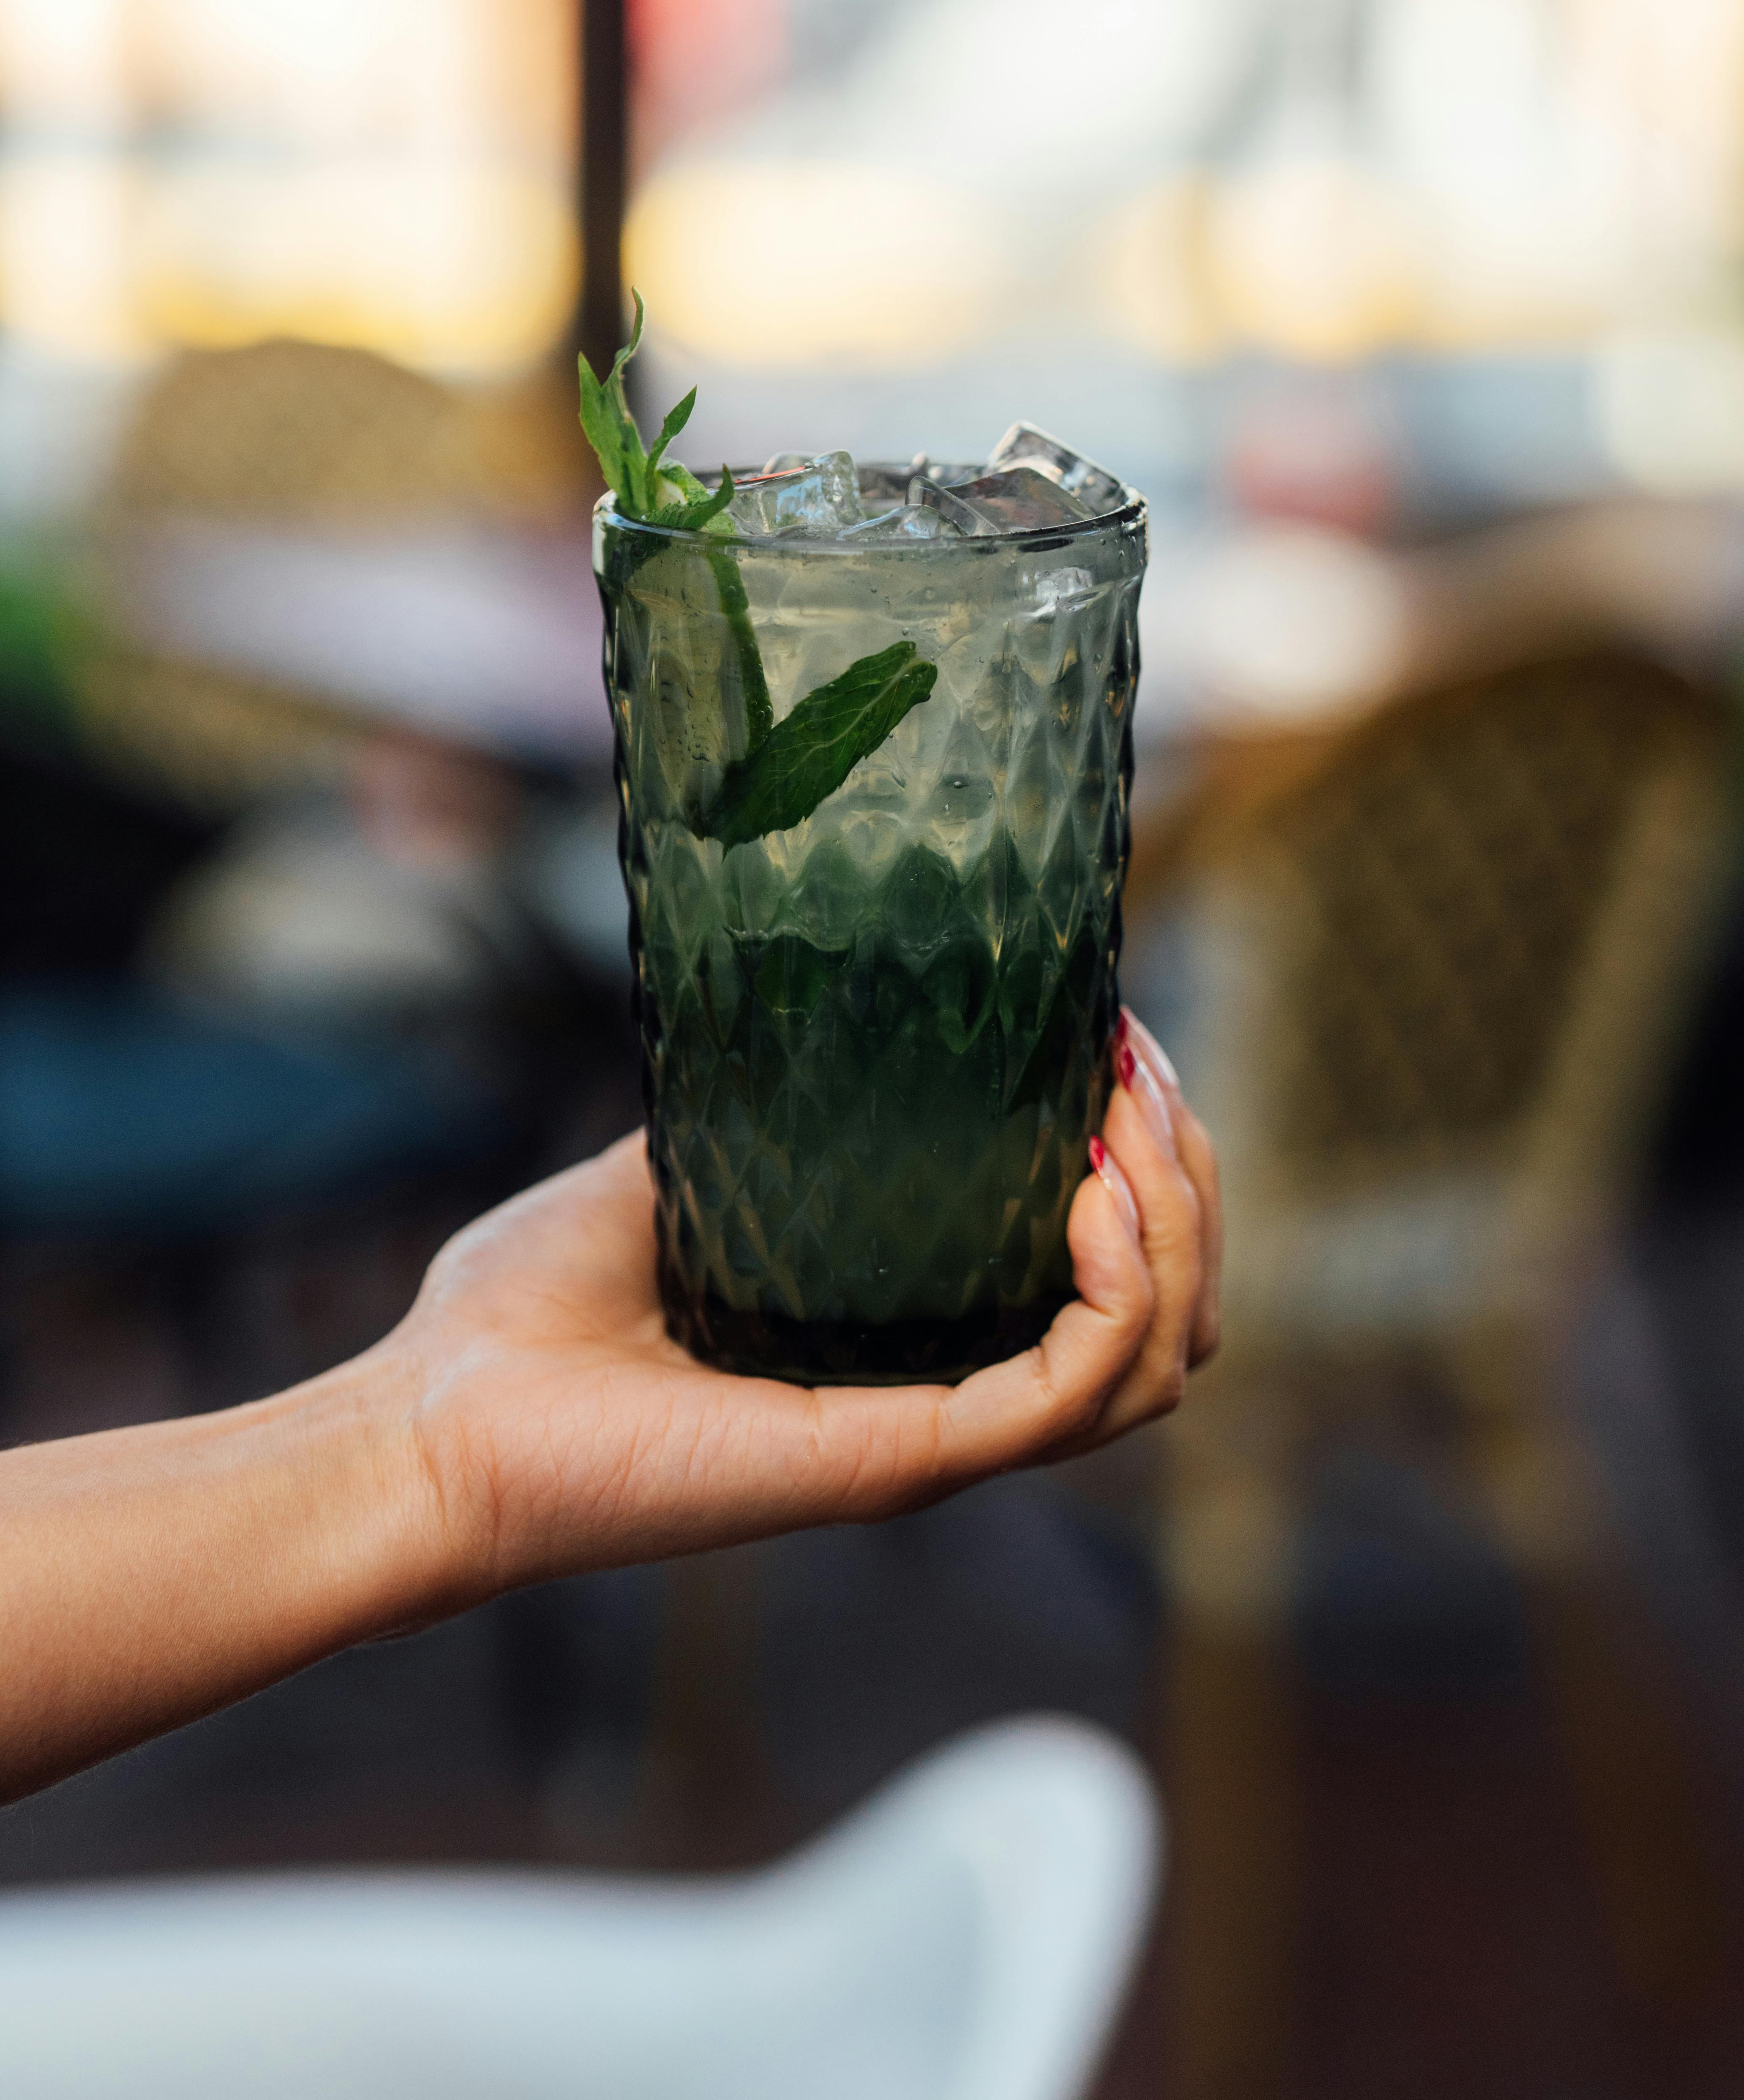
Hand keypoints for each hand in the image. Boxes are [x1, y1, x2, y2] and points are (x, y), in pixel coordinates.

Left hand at [384, 1008, 1221, 1603]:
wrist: (430, 1422)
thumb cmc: (519, 1318)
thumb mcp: (665, 1180)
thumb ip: (751, 1121)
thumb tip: (797, 1020)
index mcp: (904, 1353)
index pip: (1103, 1292)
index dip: (1144, 1174)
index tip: (1115, 1050)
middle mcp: (942, 1407)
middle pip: (1164, 1330)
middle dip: (1187, 1188)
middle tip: (1139, 1073)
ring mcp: (929, 1443)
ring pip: (1152, 1364)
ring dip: (1174, 1228)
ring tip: (1125, 1124)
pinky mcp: (896, 1461)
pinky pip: (1071, 1392)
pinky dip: (1114, 1290)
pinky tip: (1082, 1187)